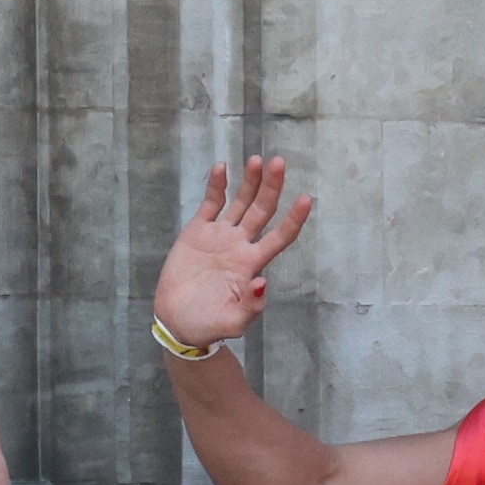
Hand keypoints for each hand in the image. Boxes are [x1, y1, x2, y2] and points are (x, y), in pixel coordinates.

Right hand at [153, 157, 313, 350]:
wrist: (178, 322)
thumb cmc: (208, 325)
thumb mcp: (233, 323)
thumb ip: (250, 307)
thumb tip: (263, 283)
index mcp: (252, 264)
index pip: (280, 236)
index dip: (293, 219)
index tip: (306, 198)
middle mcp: (240, 245)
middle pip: (262, 210)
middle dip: (272, 187)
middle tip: (279, 162)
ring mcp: (220, 236)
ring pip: (239, 202)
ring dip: (249, 181)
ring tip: (257, 159)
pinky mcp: (197, 232)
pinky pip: (210, 204)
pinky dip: (216, 185)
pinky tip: (222, 167)